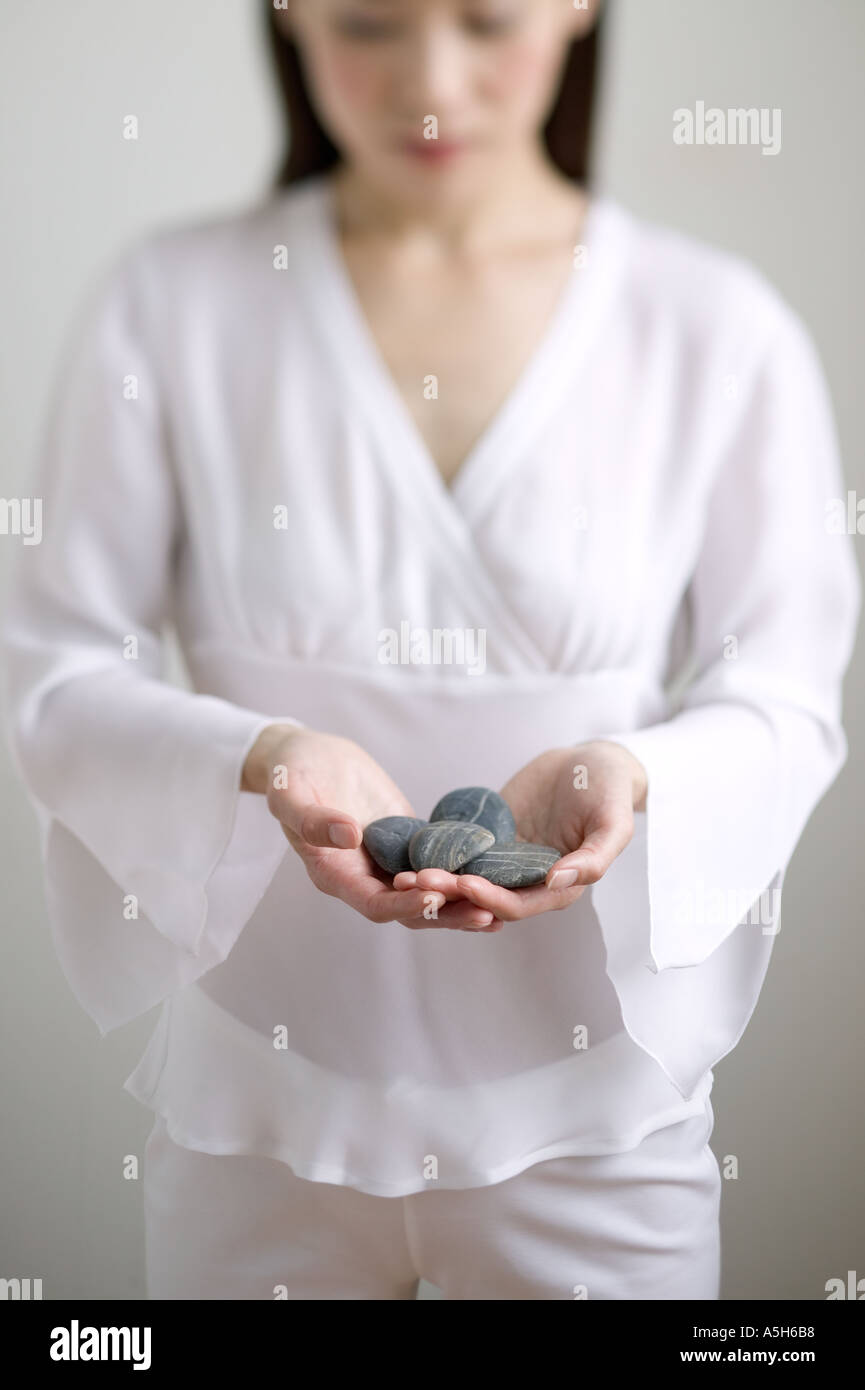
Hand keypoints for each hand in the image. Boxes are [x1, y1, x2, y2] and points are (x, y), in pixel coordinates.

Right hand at [243, 724, 498, 931]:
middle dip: (445, 914)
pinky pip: (437, 864)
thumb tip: (348, 836)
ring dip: (460, 904)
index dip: (403, 904)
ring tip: (502, 910)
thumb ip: (311, 818)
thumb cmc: (290, 773)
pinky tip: (497, 876)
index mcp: (333, 874)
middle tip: (486, 913)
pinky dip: (463, 875)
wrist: (305, 755)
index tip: (433, 896)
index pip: (372, 903)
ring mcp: (386, 861)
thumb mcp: (288, 791)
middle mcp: (362, 877)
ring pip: (427, 895)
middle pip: (408, 911)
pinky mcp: (406, 841)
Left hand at [394, 740, 646, 924]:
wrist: (591, 761)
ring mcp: (507, 860)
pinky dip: (439, 854)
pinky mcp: (492, 838)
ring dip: (439, 880)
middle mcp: (529, 880)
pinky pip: (462, 851)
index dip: (491, 899)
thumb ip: (594, 858)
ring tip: (406, 874)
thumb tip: (559, 881)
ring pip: (468, 878)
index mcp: (560, 887)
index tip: (465, 884)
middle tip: (419, 882)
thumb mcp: (614, 823)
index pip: (519, 905)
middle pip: (485, 897)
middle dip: (452, 894)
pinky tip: (411, 850)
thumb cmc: (609, 791)